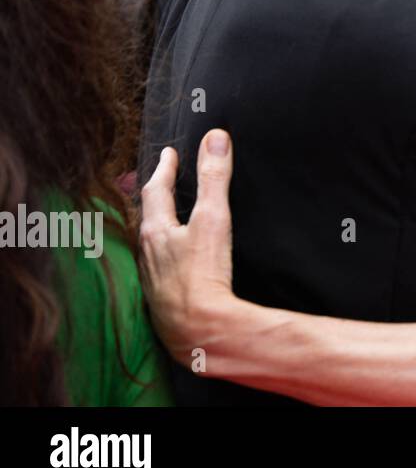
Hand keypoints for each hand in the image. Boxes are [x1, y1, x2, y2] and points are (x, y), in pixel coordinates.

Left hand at [138, 129, 238, 366]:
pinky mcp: (162, 299)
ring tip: (167, 219)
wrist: (198, 329)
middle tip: (163, 182)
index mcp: (156, 230)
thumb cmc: (202, 275)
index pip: (157, 190)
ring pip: (150, 244)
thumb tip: (216, 138)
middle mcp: (147, 253)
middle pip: (148, 217)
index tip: (169, 155)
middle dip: (156, 197)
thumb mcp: (213, 218)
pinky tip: (176, 263)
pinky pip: (159, 268)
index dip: (165, 169)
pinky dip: (165, 256)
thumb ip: (215, 177)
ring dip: (158, 227)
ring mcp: (152, 278)